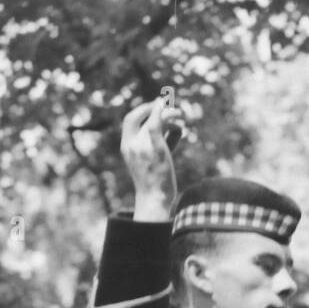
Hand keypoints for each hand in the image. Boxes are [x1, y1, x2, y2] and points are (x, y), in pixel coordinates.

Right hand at [120, 97, 182, 218]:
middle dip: (152, 108)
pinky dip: (166, 113)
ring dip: (169, 114)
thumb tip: (174, 130)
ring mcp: (142, 145)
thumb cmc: (155, 185)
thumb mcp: (152, 163)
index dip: (141, 111)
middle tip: (166, 107)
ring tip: (181, 116)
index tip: (154, 109)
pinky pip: (158, 122)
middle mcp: (131, 143)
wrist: (154, 200)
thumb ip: (159, 145)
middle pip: (140, 116)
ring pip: (154, 119)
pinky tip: (179, 114)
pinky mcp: (156, 147)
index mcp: (126, 147)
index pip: (129, 121)